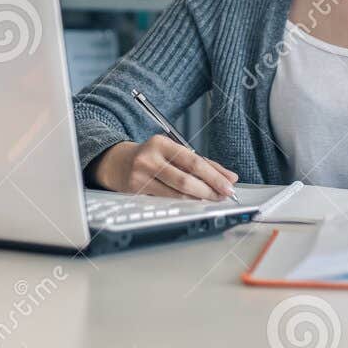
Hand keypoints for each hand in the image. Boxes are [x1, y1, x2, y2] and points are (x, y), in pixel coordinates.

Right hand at [88, 137, 238, 199]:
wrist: (117, 163)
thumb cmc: (152, 157)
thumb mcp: (174, 152)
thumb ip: (203, 163)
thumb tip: (230, 177)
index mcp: (161, 143)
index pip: (192, 161)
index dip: (213, 175)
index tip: (228, 185)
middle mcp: (149, 159)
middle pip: (185, 180)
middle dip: (208, 190)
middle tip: (223, 196)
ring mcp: (140, 177)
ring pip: (176, 194)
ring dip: (198, 199)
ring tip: (212, 200)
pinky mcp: (136, 192)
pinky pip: (166, 201)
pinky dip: (183, 204)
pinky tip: (193, 203)